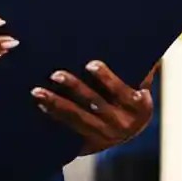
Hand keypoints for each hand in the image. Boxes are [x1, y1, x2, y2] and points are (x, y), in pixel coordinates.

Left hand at [32, 61, 156, 154]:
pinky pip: (71, 129)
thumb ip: (143, 64)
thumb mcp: (143, 80)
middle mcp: (125, 125)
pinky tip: (41, 105)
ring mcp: (107, 136)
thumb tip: (141, 37)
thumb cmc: (134, 93)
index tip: (90, 64)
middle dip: (75, 88)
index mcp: (141, 107)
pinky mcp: (91, 143)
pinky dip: (55, 116)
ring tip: (38, 91)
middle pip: (97, 104)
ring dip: (57, 104)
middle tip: (56, 74)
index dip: (107, 78)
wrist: (130, 128)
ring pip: (79, 119)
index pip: (123, 91)